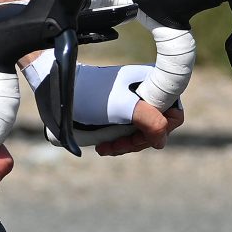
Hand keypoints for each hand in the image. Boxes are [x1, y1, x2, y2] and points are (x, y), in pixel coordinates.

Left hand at [28, 58, 186, 156]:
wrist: (57, 88)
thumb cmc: (90, 93)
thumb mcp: (121, 107)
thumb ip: (149, 120)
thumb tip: (162, 140)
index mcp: (152, 83)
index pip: (174, 114)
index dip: (160, 130)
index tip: (137, 137)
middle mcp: (146, 90)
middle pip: (157, 126)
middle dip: (137, 141)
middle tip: (116, 147)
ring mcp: (133, 101)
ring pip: (141, 131)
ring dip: (125, 144)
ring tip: (104, 149)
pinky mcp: (119, 110)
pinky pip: (127, 131)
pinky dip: (118, 141)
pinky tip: (102, 146)